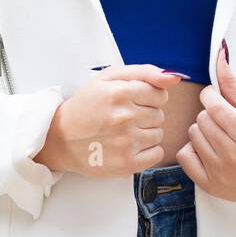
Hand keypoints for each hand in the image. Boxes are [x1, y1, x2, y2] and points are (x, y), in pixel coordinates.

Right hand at [36, 64, 184, 177]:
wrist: (60, 138)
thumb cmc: (86, 105)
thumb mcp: (108, 78)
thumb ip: (144, 72)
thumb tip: (175, 77)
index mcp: (120, 92)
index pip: (160, 94)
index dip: (147, 98)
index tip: (130, 102)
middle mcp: (124, 117)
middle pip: (160, 114)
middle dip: (145, 115)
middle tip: (122, 118)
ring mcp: (126, 142)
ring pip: (159, 133)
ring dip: (145, 133)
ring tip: (123, 132)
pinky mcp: (127, 163)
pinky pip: (157, 153)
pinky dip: (147, 151)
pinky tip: (128, 146)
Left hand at [176, 44, 235, 203]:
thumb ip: (233, 86)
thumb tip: (219, 56)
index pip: (214, 107)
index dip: (211, 97)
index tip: (216, 99)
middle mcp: (235, 158)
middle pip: (202, 120)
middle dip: (210, 114)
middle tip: (224, 121)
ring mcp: (221, 174)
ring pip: (192, 135)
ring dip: (202, 131)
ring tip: (220, 136)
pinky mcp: (209, 185)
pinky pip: (184, 156)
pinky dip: (192, 150)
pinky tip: (209, 150)